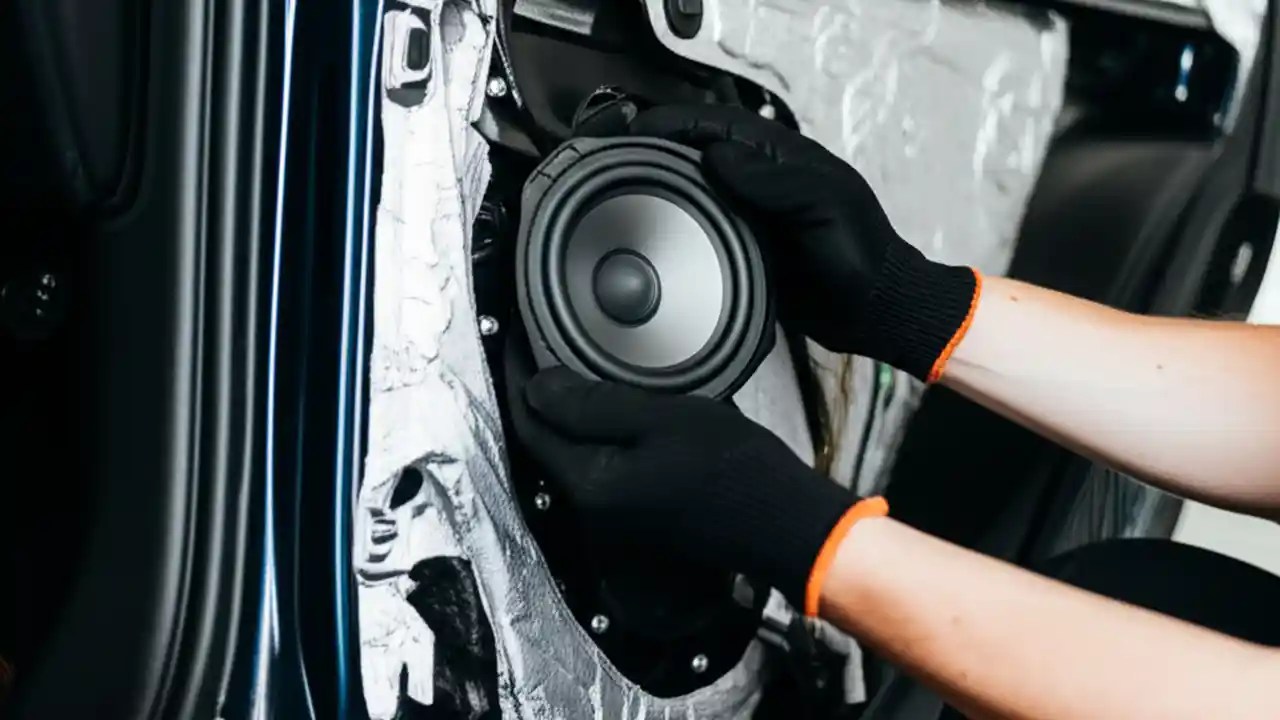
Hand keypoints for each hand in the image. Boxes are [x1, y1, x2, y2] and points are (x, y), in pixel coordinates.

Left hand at [507, 360, 882, 612]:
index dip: (519, 370)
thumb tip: (536, 386)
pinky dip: (592, 426)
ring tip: (570, 358)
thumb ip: (594, 404)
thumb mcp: (664, 419)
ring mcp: (613, 511)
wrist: (784, 521)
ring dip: (565, 406)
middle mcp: (590, 504)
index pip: (530, 418)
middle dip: (537, 388)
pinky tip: (611, 399)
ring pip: (570, 447)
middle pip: (544, 437)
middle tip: (541, 338)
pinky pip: (597, 459)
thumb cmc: (734, 468)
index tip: (519, 331)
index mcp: (588, 481)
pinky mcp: (636, 509)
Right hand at [631, 104, 980, 381]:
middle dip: (647, 149)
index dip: (665, 123)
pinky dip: (669, 222)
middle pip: (690, 150)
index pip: (710, 123)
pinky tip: (644, 234)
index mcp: (777, 155)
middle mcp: (756, 176)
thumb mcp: (823, 208)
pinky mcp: (738, 244)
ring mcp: (745, 210)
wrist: (872, 309)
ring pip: (688, 186)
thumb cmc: (860, 254)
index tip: (625, 132)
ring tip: (610, 192)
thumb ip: (774, 181)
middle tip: (605, 160)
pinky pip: (696, 225)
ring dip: (652, 184)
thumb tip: (715, 155)